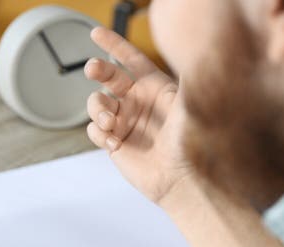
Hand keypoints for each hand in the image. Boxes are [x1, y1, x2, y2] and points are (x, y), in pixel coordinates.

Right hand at [84, 27, 194, 205]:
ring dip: (98, 109)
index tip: (96, 33)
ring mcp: (124, 122)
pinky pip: (94, 130)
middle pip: (108, 77)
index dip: (114, 44)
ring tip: (111, 122)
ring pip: (96, 103)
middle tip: (92, 69)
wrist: (181, 177)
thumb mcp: (190, 98)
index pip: (130, 59)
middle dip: (97, 70)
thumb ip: (183, 69)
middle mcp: (137, 102)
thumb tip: (185, 41)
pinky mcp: (113, 142)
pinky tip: (113, 142)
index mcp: (155, 87)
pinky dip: (99, 134)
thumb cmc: (191, 139)